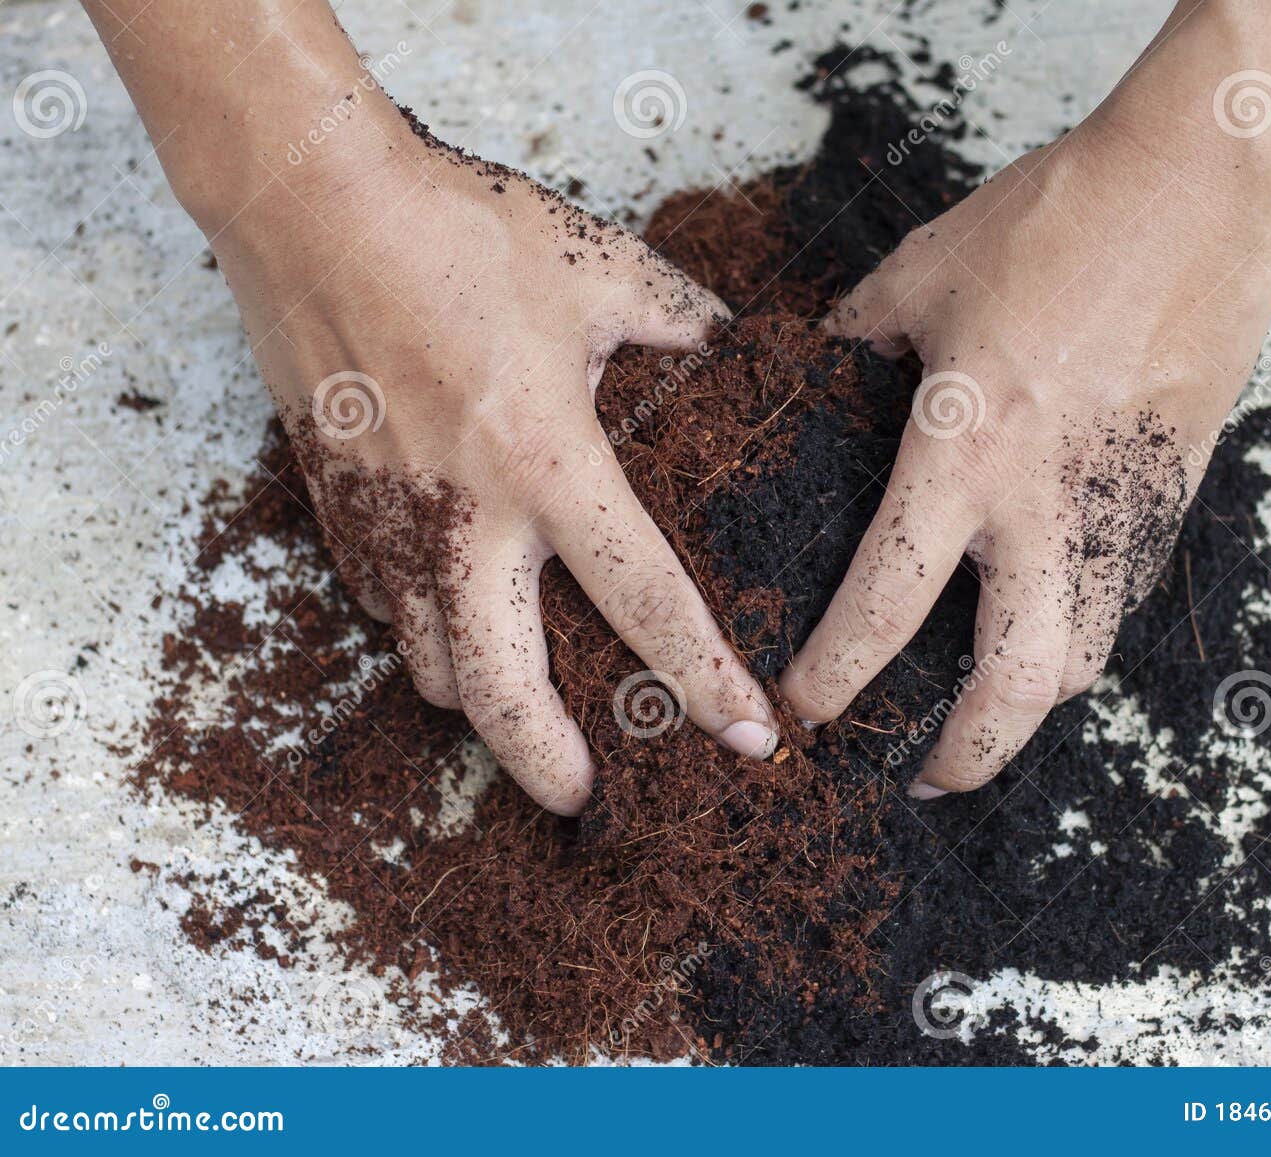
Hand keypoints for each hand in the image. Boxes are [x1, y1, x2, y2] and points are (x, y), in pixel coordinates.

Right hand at [199, 99, 777, 814]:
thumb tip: (724, 341)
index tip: (745, 737)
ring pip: (429, 665)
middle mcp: (468, 517)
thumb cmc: (454, 231)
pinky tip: (454, 625)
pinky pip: (382, 608)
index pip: (646, 601)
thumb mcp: (596, 268)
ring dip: (480, 706)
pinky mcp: (336, 511)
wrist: (309, 205)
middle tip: (583, 795)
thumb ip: (677, 319)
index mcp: (551, 463)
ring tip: (524, 718)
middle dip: (547, 763)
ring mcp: (391, 524)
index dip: (703, 679)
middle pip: (503, 690)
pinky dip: (423, 638)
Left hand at [780, 54, 1270, 798]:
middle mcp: (1044, 504)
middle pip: (1015, 685)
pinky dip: (1085, 625)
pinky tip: (1053, 612)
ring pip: (1088, 656)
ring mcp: (1121, 507)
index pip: (883, 606)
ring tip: (993, 713)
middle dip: (969, 755)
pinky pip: (1124, 591)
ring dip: (1037, 705)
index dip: (835, 678)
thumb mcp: (923, 271)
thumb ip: (858, 332)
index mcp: (962, 452)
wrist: (1202, 186)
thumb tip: (819, 359)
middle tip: (929, 779)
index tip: (807, 712)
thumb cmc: (1058, 217)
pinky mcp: (1176, 492)